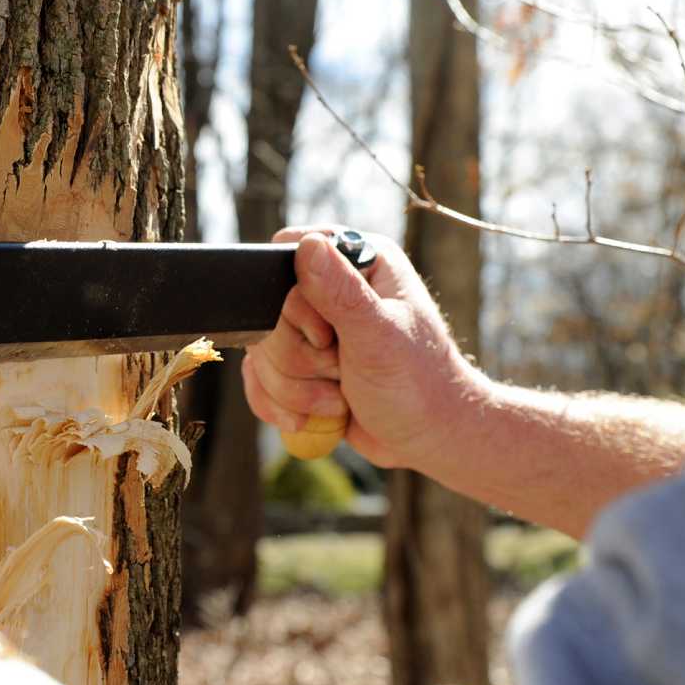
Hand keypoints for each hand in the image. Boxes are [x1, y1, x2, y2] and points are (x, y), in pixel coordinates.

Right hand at [242, 225, 483, 470]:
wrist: (428, 438)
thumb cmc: (419, 385)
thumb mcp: (379, 337)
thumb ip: (341, 293)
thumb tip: (307, 246)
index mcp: (360, 262)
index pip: (289, 255)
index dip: (294, 302)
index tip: (326, 336)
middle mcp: (333, 286)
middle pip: (268, 312)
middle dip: (298, 359)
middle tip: (340, 373)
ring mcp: (311, 327)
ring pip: (260, 350)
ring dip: (293, 388)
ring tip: (337, 400)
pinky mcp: (298, 362)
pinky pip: (257, 377)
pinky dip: (279, 404)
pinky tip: (312, 416)